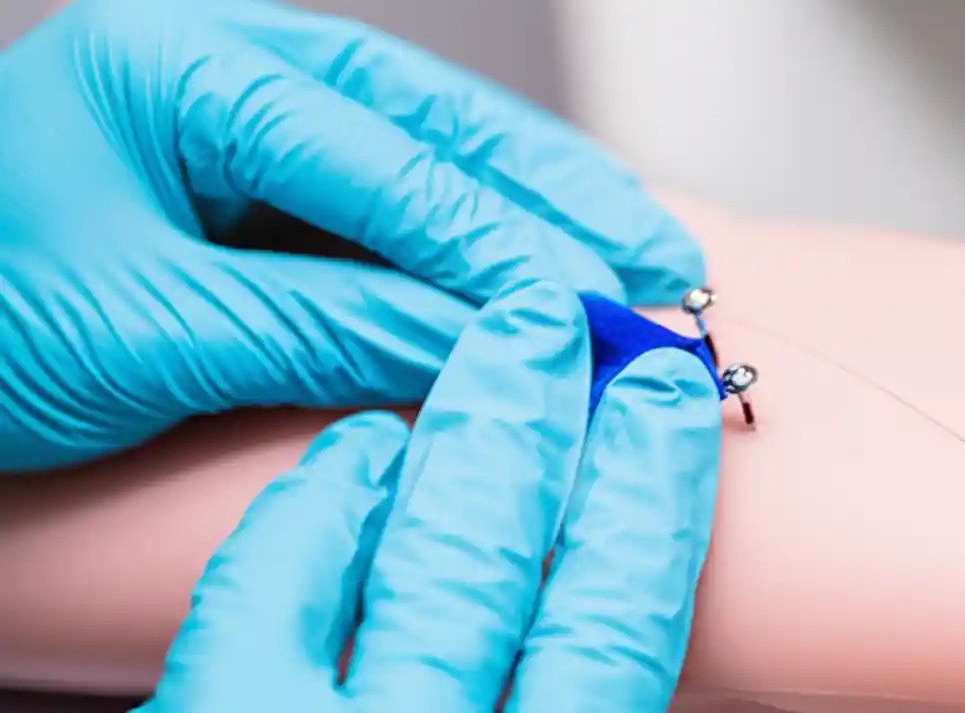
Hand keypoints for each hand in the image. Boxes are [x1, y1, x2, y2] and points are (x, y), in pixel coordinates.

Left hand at [0, 0, 702, 469]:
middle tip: (658, 260)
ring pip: (440, 148)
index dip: (502, 246)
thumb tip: (483, 344)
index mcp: (184, 70)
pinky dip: (486, 229)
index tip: (590, 309)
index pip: (387, 166)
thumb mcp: (151, 330)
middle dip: (559, 200)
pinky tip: (556, 252)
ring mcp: (263, 112)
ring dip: (544, 207)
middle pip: (440, 125)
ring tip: (640, 248)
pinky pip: (406, 191)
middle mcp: (235, 65)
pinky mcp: (278, 170)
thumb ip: (329, 327)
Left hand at [136, 281, 721, 711]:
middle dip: (558, 426)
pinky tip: (362, 453)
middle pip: (511, 560)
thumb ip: (571, 706)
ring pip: (409, 558)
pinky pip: (267, 596)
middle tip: (585, 320)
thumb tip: (604, 608)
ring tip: (502, 342)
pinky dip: (322, 509)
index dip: (649, 497)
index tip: (667, 402)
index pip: (613, 621)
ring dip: (462, 435)